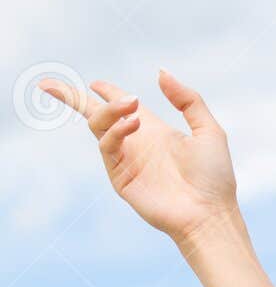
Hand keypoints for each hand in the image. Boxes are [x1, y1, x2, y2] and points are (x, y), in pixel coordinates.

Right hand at [40, 70, 237, 243]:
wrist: (209, 214)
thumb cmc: (214, 178)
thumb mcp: (208, 131)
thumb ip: (188, 100)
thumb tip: (160, 72)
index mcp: (155, 131)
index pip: (122, 107)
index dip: (107, 92)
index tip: (95, 83)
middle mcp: (136, 143)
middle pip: (95, 115)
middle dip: (71, 98)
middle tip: (50, 85)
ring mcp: (126, 160)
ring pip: (97, 125)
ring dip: (109, 110)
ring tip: (132, 106)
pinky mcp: (120, 177)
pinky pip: (106, 146)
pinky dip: (115, 131)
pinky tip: (133, 124)